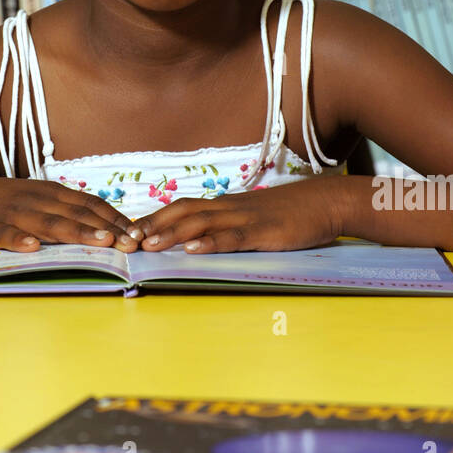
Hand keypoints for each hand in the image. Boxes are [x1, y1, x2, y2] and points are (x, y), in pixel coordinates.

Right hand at [0, 177, 143, 252]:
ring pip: (48, 224)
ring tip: (100, 241)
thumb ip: (68, 213)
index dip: (114, 218)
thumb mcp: (40, 202)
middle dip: (105, 229)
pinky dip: (19, 240)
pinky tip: (32, 248)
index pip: (90, 204)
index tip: (137, 234)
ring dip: (76, 232)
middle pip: (76, 215)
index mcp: (52, 194)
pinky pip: (6, 234)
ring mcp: (13, 213)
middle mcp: (37, 201)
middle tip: (129, 243)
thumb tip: (109, 229)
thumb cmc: (7, 205)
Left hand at [135, 186, 342, 253]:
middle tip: (127, 240)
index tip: (130, 230)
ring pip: (202, 224)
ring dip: (172, 234)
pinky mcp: (264, 232)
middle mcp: (229, 208)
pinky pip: (233, 238)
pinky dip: (211, 243)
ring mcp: (246, 218)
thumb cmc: (291, 212)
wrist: (326, 201)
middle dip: (153, 225)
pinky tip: (194, 250)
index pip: (182, 207)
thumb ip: (229, 225)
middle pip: (183, 212)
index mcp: (225, 205)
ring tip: (149, 245)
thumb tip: (203, 238)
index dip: (156, 217)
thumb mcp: (254, 217)